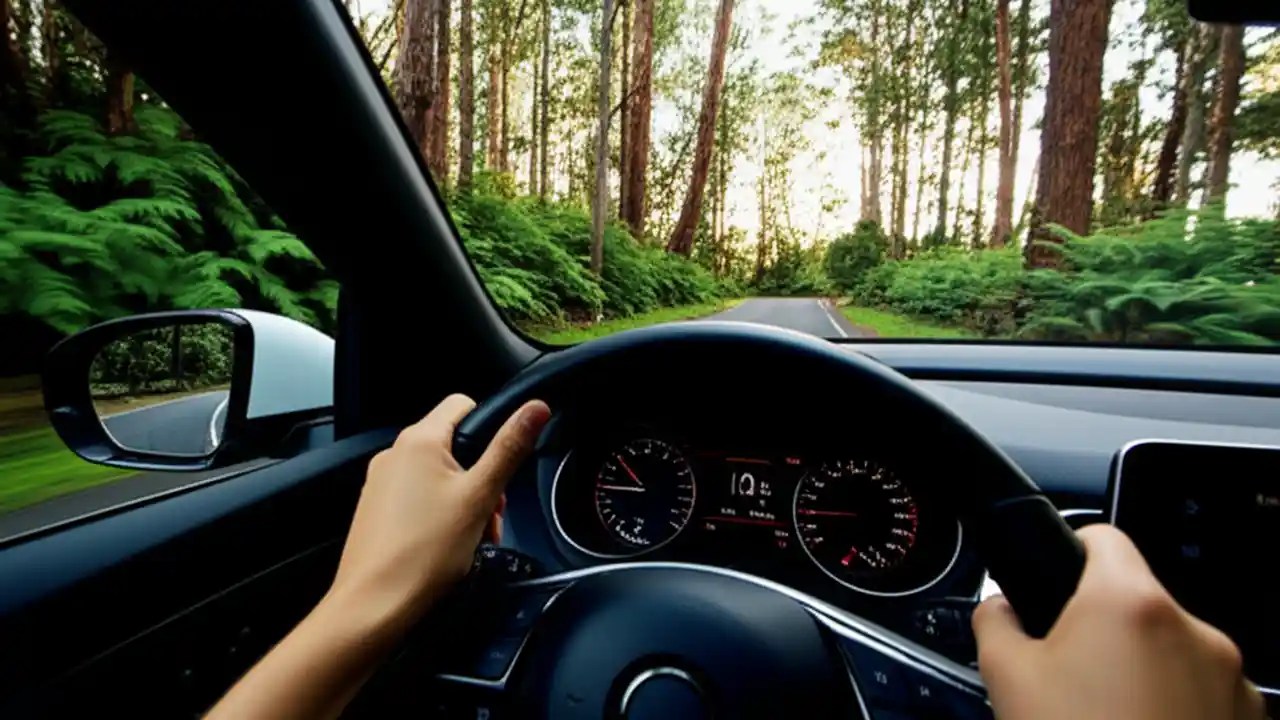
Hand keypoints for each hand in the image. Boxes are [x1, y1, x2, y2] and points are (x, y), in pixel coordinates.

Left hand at [326, 394, 550, 632]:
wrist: (374, 605)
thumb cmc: (423, 553)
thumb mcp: (480, 497)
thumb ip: (509, 448)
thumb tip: (535, 408)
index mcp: (418, 440)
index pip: (463, 405)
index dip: (490, 428)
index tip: (501, 463)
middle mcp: (393, 454)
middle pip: (453, 446)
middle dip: (481, 476)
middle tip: (490, 513)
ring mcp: (381, 483)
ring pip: (438, 475)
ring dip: (464, 500)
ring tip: (471, 536)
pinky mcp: (376, 510)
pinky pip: (417, 498)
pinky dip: (439, 514)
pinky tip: (447, 545)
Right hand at [973, 525, 1265, 719]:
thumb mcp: (1006, 679)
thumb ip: (995, 622)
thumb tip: (999, 609)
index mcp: (1129, 602)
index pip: (1102, 536)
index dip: (1070, 553)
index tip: (1056, 584)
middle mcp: (1194, 630)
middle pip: (1135, 601)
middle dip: (1102, 631)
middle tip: (1068, 677)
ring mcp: (1230, 678)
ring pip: (1171, 650)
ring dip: (1142, 671)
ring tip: (1106, 717)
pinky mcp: (1247, 718)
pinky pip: (1202, 692)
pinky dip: (1174, 706)